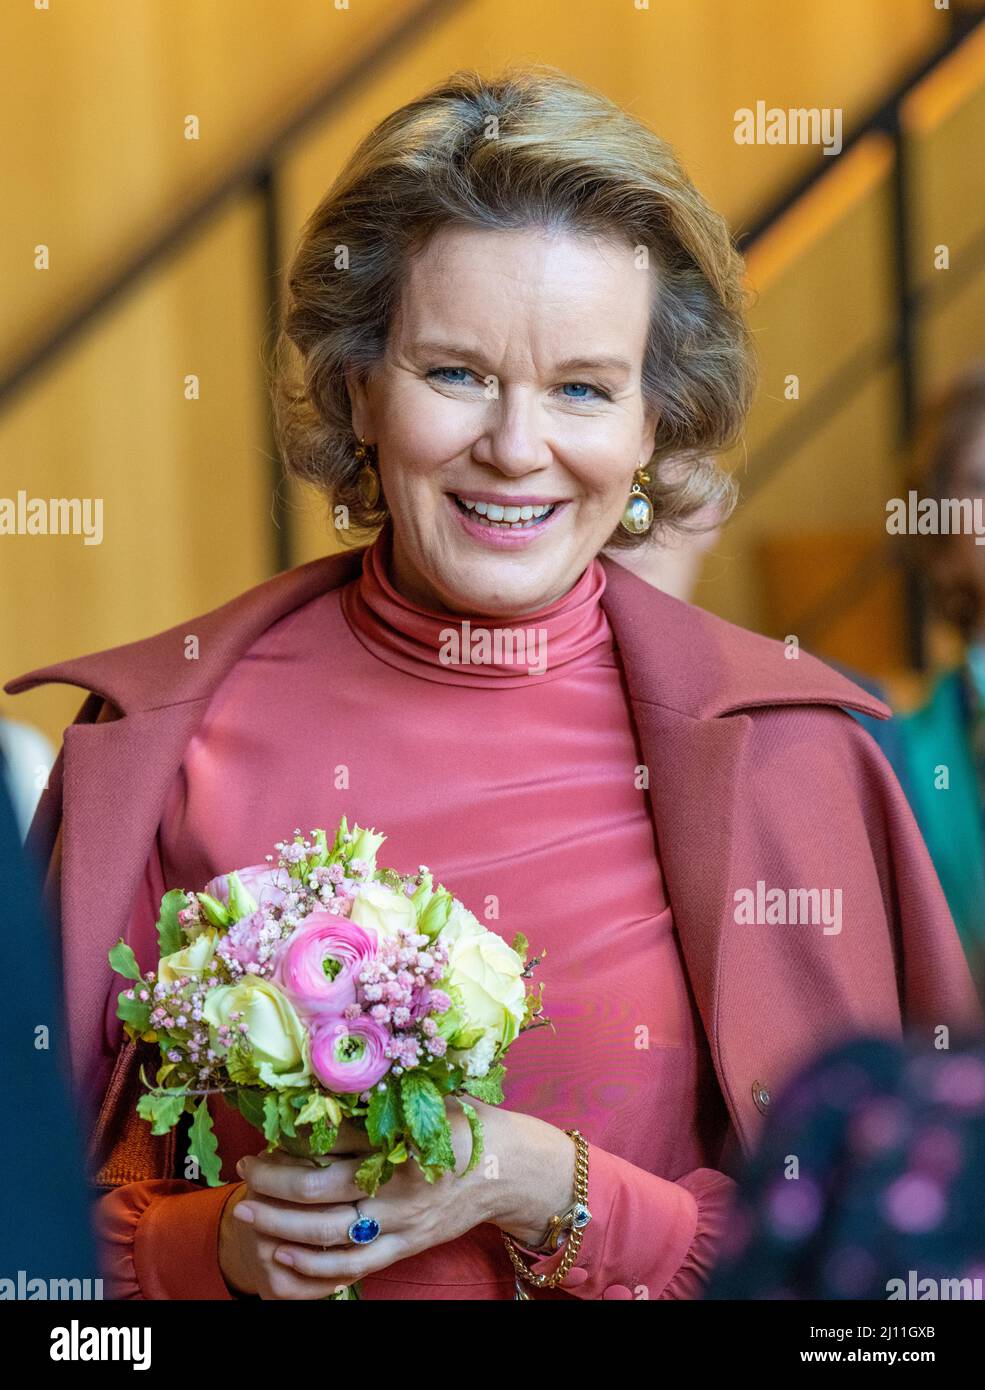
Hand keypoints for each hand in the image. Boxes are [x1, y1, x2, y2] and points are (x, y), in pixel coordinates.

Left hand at [218, 1102, 575, 1297]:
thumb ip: (385, 1094)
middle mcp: (400, 1184)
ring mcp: (402, 1222)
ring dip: (280, 1222)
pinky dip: (312, 1266)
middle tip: (245, 1168)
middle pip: (321, 1189)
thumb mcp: (432, 1095)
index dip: (295, 1133)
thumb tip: (328, 1083)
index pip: (337, 1138)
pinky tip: (281, 1253)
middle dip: (273, 1180)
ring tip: (246, 1208)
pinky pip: (352, 1266)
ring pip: (328, 1232)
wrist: (511, 1169)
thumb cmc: (468, 1122)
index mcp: (405, 1138)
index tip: (267, 1124)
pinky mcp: (406, 1246)